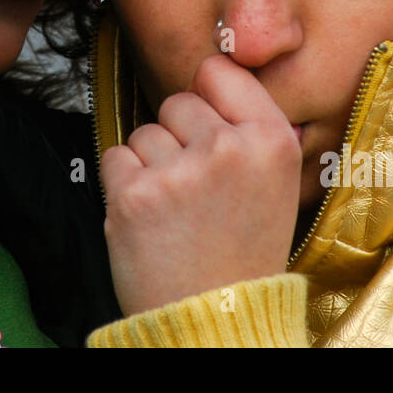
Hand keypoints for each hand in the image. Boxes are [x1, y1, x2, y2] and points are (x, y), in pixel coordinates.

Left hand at [100, 53, 302, 315]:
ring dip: (150, 165)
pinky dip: (124, 186)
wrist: (217, 322)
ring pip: (144, 133)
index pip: (218, 70)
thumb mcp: (277, 185)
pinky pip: (114, 158)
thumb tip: (215, 76)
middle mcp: (228, 149)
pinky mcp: (135, 196)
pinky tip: (151, 220)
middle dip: (178, 138)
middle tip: (196, 190)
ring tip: (176, 212)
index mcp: (271, 140)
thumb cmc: (242, 254)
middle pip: (176, 102)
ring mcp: (179, 172)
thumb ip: (251, 130)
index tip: (209, 126)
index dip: (206, 96)